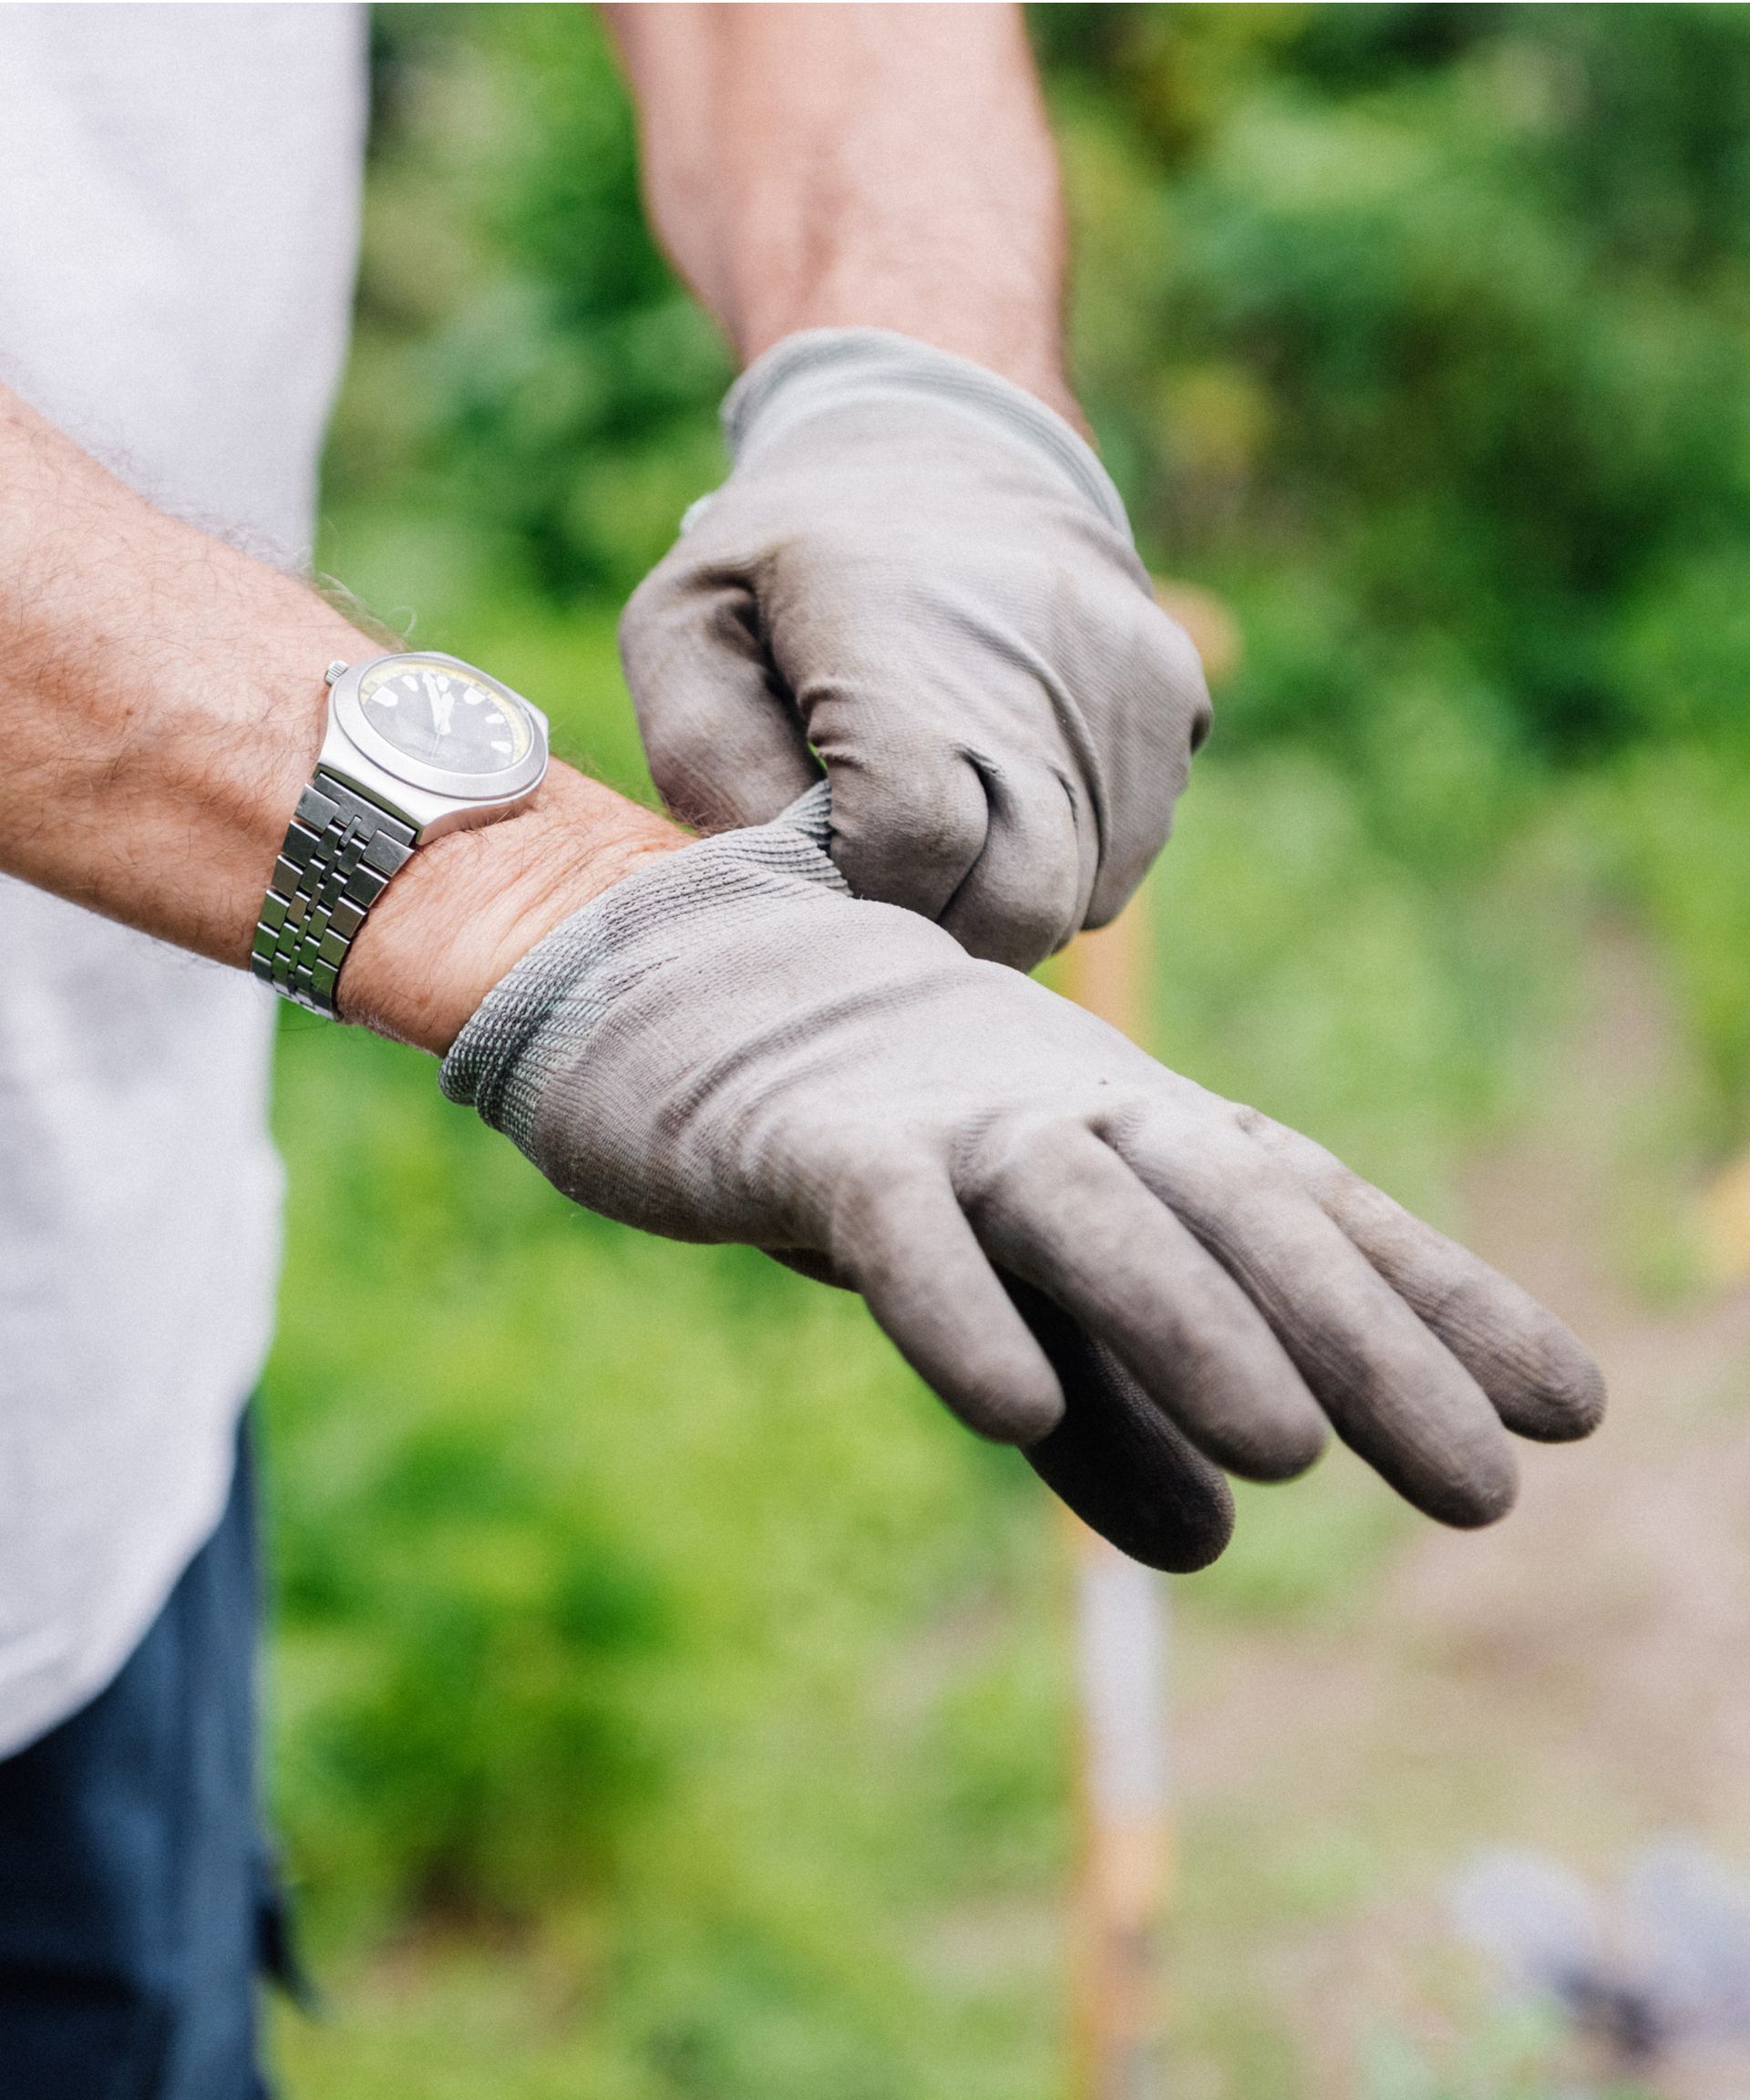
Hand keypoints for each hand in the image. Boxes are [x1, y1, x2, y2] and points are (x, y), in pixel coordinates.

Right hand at [442, 791, 1603, 1564]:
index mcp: (1133, 1129)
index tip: (1568, 1406)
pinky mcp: (809, 1142)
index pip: (1308, 1208)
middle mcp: (1067, 1108)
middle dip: (1364, 1341)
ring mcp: (942, 1115)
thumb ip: (1102, 1404)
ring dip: (1186, 1322)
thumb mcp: (1010, 1280)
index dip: (1437, 1298)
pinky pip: (889, 1222)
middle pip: (1234, 1212)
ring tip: (1288, 1454)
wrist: (676, 984)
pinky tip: (1010, 1413)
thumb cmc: (878, 1141)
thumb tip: (1208, 1550)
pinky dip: (950, 1303)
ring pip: (1086, 1209)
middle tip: (1480, 1482)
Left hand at [618, 329, 1211, 971]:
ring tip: (939, 821)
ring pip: (1075, 900)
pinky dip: (1060, 862)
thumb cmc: (787, 556)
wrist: (948, 439)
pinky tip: (1002, 791)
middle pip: (1016, 906)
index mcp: (902, 645)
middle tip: (882, 877)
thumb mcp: (687, 624)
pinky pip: (1121, 862)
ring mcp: (1126, 694)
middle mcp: (1037, 673)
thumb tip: (786, 881)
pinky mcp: (1176, 707)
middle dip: (938, 926)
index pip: (913, 850)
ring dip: (998, 898)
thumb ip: (706, 763)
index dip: (859, 890)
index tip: (826, 856)